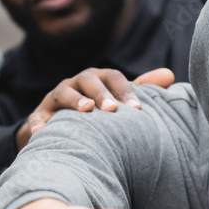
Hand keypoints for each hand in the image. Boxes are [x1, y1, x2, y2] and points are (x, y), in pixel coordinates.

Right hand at [16, 68, 175, 149]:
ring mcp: (55, 98)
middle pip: (89, 80)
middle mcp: (77, 84)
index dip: (126, 90)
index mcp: (98, 80)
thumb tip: (170, 75)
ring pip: (63, 93)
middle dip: (101, 93)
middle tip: (113, 110)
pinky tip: (45, 134)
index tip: (138, 110)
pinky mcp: (39, 115)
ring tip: (86, 110)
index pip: (114, 78)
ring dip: (75, 100)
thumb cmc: (96, 113)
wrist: (57, 129)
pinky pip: (37, 118)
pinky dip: (40, 124)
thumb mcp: (117, 100)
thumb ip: (142, 89)